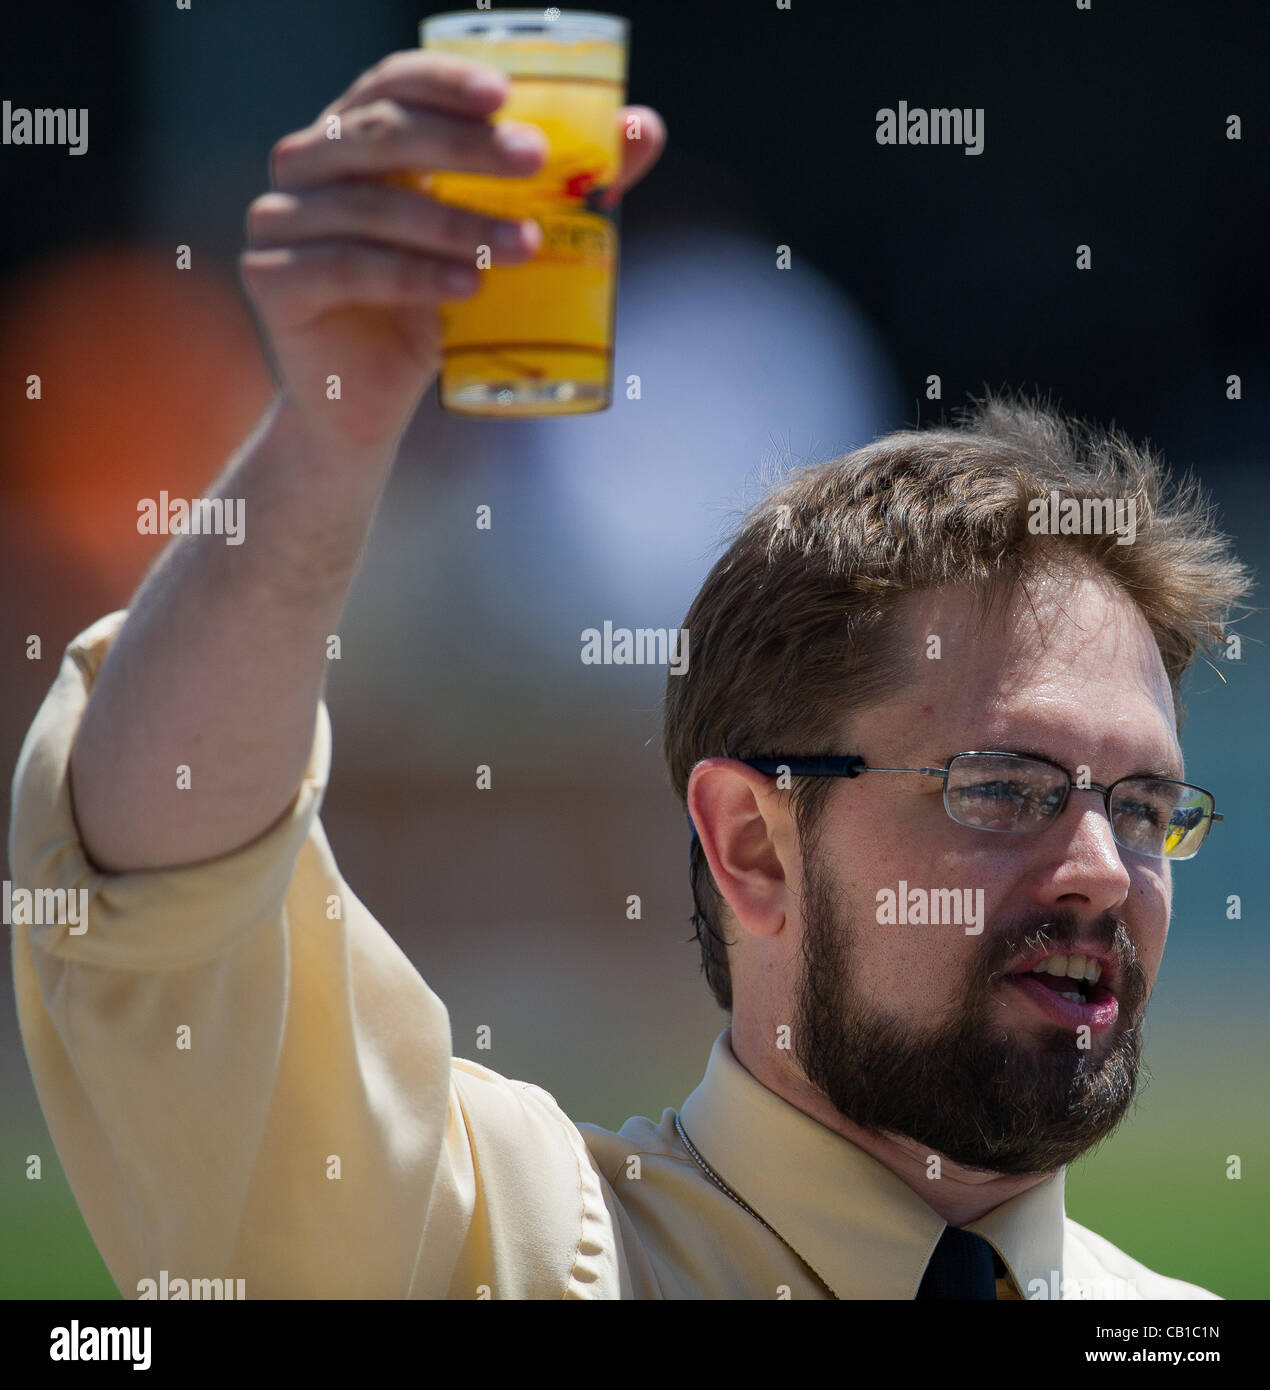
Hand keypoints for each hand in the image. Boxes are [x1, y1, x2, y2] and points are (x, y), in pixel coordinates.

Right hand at [240, 51, 665, 452]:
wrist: (365, 407)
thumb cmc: (431, 314)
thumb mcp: (491, 244)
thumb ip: (556, 188)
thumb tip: (644, 129)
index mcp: (352, 139)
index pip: (390, 84)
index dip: (444, 82)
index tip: (508, 94)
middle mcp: (305, 166)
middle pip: (382, 137)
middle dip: (465, 148)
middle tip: (535, 162)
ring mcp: (277, 220)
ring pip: (371, 208)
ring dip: (455, 224)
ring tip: (526, 246)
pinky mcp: (271, 280)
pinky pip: (347, 267)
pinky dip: (414, 277)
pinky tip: (468, 289)